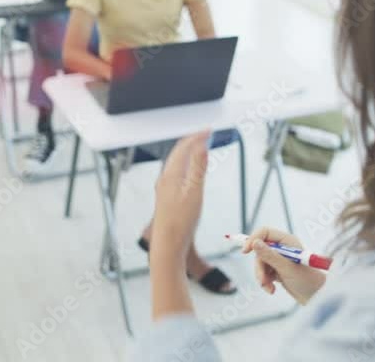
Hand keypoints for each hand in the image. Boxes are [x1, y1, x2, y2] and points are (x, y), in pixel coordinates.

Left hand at [151, 132, 210, 255]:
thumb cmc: (181, 221)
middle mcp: (164, 178)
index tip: (210, 130)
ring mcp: (164, 187)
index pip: (183, 147)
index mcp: (171, 174)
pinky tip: (190, 172)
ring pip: (175, 163)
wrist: (167, 243)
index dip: (197, 136)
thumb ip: (198, 168)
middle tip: (206, 135)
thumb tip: (202, 146)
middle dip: (192, 141)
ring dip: (188, 152)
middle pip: (177, 153)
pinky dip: (185, 165)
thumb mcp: (195, 192)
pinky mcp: (165, 197)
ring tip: (199, 148)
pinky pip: (175, 173)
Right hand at [242, 227, 326, 303]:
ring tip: (269, 288)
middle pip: (260, 250)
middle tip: (262, 280)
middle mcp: (283, 248)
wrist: (317, 299)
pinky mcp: (278, 270)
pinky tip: (272, 289)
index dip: (253, 239)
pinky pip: (264, 272)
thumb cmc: (307, 281)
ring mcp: (280, 259)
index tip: (245, 251)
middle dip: (259, 266)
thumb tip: (254, 242)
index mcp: (288, 241)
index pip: (264, 232)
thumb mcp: (286, 268)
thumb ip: (269, 255)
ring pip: (260, 263)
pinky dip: (265, 281)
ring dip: (262, 276)